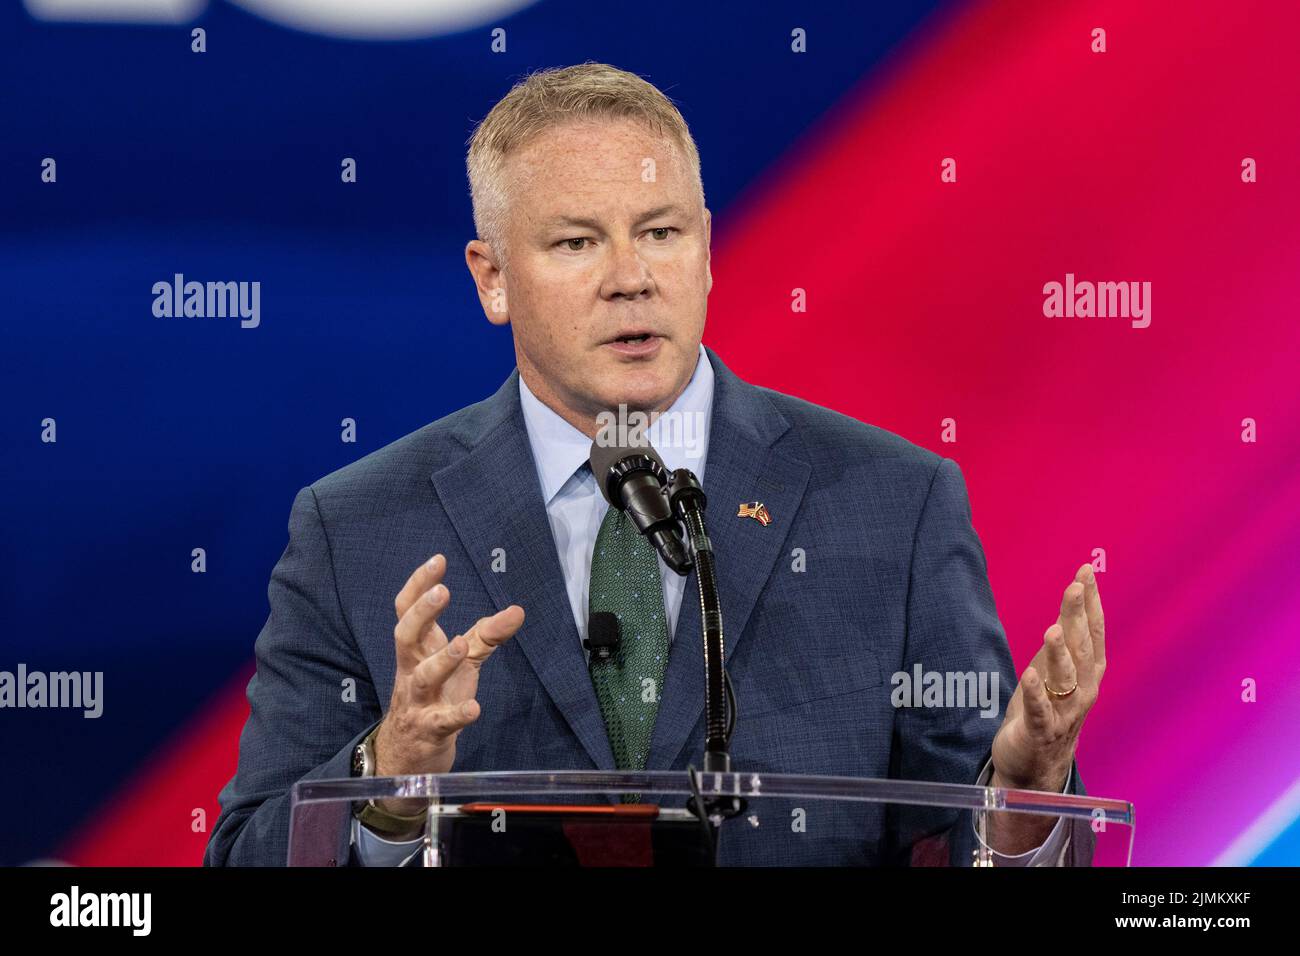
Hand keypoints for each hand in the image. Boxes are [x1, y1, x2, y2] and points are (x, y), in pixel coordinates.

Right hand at [373, 554, 524, 813]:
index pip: (406, 610)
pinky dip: (457, 715)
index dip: (418, 585)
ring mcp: (418, 702)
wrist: (408, 755)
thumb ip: (486, 635)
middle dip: (422, 613)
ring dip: (440, 661)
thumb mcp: (462, 662)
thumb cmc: (435, 697)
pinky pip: (441, 722)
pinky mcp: (430, 731)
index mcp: (417, 650)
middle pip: (405, 636)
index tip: (438, 560)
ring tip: (461, 645)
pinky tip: (473, 708)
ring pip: (420, 678)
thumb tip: (518, 609)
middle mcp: (411, 671)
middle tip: (443, 591)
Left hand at [992, 563, 1106, 793]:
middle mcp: (1082, 691)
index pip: (1091, 632)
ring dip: (1060, 654)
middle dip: (1078, 616)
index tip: (1086, 572)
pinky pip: (1040, 711)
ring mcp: (1063, 712)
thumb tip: (1073, 598)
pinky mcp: (1040, 731)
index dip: (1090, 603)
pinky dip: (1037, 693)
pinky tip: (1030, 675)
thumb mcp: (1053, 671)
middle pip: (1081, 648)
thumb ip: (1064, 640)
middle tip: (1076, 586)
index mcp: (1086, 674)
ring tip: (1052, 629)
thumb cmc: (1045, 710)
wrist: (1035, 766)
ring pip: (1065, 679)